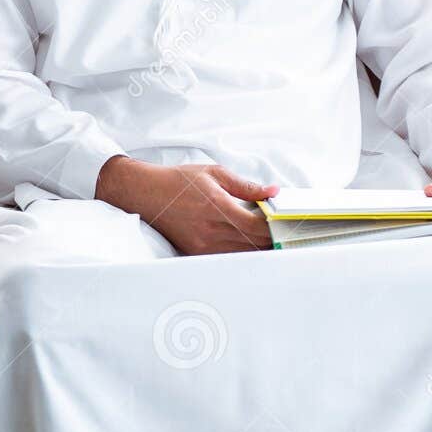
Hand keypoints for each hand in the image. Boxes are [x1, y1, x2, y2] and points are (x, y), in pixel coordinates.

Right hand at [95, 155, 277, 254]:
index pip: (257, 227)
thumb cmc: (179, 181)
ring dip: (259, 248)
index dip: (275, 227)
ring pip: (243, 254)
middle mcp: (211, 231)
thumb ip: (246, 186)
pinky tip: (249, 244)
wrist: (145, 193)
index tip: (286, 223)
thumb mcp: (214, 174)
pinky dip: (242, 252)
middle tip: (286, 233)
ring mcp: (203, 246)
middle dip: (272, 239)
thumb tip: (272, 191)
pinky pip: (227, 258)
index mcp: (218, 208)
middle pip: (254, 244)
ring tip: (272, 239)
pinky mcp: (196, 252)